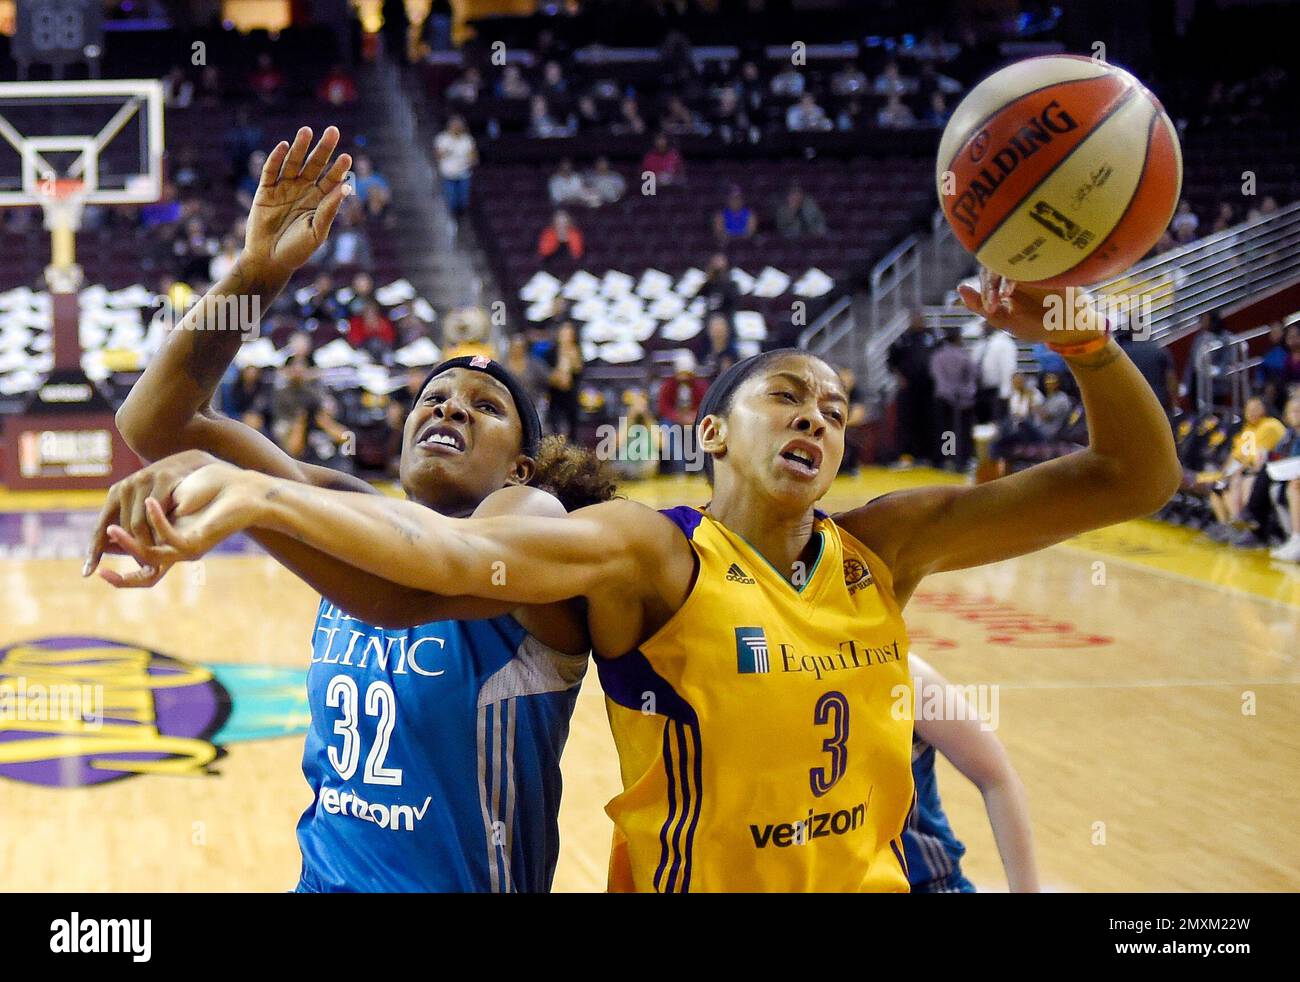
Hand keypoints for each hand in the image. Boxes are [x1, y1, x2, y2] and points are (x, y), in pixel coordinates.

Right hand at [97, 462, 268, 585]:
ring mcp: (188, 550)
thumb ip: (148, 510)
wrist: (247, 491)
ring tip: (111, 530)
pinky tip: (150, 501)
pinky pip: (170, 537)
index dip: (119, 570)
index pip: (142, 572)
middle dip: (117, 562)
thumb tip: (117, 516)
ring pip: (150, 556)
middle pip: (144, 575)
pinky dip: (156, 520)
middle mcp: (179, 554)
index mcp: (173, 548)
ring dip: (128, 542)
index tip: (92, 564)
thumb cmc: (213, 491)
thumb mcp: (173, 501)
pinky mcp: (198, 541)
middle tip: (98, 544)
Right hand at [240, 126, 353, 281]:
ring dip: (300, 148)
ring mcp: (284, 189)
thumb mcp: (317, 231)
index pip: (331, 180)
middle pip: (315, 165)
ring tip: (307, 131)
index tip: (347, 157)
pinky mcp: (265, 191)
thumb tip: (347, 189)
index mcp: (319, 201)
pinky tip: (284, 146)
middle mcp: (303, 191)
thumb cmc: (297, 251)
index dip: (338, 168)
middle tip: (333, 131)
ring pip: (293, 163)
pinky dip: (276, 159)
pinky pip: (271, 171)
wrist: (269, 261)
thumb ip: (329, 210)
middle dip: (324, 149)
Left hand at [957, 267, 1102, 346]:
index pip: (987, 272)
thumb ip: (980, 305)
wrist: (1068, 327)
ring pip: (1013, 256)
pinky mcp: (1050, 262)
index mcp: (1004, 279)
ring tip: (1006, 296)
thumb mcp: (1004, 319)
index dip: (985, 288)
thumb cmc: (1035, 324)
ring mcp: (1035, 263)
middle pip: (998, 260)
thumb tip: (959, 287)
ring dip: (1006, 275)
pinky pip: (1034, 257)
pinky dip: (1025, 271)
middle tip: (996, 302)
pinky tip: (1024, 286)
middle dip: (993, 281)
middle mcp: (1018, 267)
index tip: (991, 307)